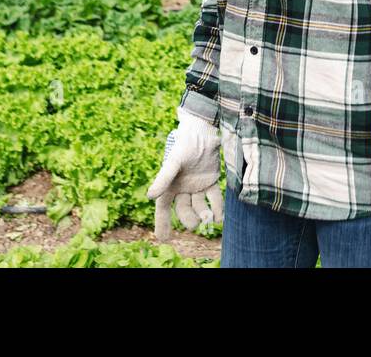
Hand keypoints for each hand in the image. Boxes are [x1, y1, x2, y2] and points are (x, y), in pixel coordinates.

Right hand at [146, 107, 223, 240]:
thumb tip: (150, 196)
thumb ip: (163, 178)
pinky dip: (217, 208)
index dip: (162, 224)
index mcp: (169, 185)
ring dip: (204, 215)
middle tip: (197, 222)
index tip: (164, 239)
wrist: (203, 131)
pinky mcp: (210, 181)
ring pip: (199, 206)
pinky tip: (220, 217)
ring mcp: (196, 186)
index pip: (163, 209)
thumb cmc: (184, 145)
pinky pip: (213, 198)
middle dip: (189, 219)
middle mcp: (182, 188)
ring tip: (210, 218)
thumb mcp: (174, 162)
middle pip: (183, 211)